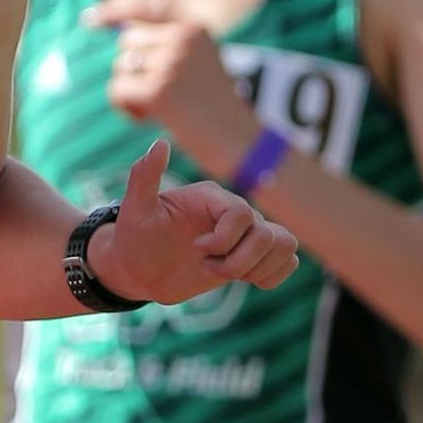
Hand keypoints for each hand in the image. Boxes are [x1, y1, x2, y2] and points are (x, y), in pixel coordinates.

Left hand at [88, 0, 252, 176]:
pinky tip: (149, 119)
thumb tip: (118, 28)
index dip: (113, 11)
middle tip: (155, 95)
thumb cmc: (216, 107)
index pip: (145, 7)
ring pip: (120, 68)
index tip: (88, 19)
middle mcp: (183, 38)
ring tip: (157, 109)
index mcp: (194, 27)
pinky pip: (118, 91)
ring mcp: (171, 63)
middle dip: (132, 69)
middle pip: (126, 43)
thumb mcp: (198, 62)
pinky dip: (126, 108)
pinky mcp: (158, 91)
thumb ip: (167, 43)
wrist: (242, 142)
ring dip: (129, 91)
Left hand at [91, 141, 298, 304]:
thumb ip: (144, 175)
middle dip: (237, 261)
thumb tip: (160, 142)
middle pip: (268, 234)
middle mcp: (233, 212)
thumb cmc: (134, 237)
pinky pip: (289, 260)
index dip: (223, 240)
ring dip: (258, 268)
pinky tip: (245, 280)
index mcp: (211, 197)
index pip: (243, 214)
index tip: (195, 251)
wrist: (138, 270)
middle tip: (205, 265)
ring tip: (225, 273)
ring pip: (286, 244)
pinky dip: (273, 275)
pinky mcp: (252, 256)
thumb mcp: (134, 209)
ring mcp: (245, 234)